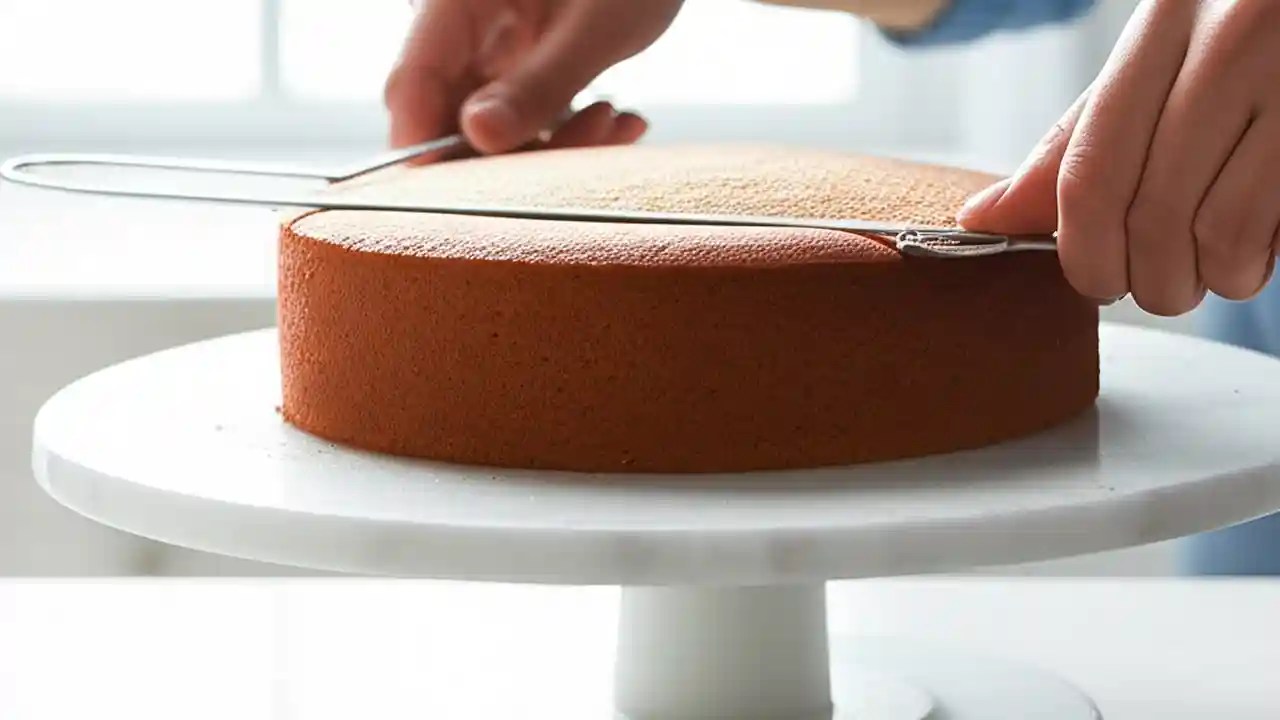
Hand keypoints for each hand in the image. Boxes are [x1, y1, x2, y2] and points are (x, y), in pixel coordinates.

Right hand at [385, 0, 683, 155]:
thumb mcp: (595, 26)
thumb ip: (539, 83)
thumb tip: (479, 135)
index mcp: (457, 0)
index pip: (413, 83)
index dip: (424, 145)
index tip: (460, 196)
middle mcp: (465, 28)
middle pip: (453, 118)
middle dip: (516, 154)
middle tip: (589, 140)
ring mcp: (495, 49)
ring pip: (497, 129)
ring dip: (556, 145)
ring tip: (617, 122)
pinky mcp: (525, 65)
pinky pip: (531, 118)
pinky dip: (573, 131)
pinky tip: (623, 121)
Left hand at [957, 0, 1279, 315]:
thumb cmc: (1250, 35)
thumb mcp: (1161, 63)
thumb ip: (1080, 139)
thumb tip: (985, 218)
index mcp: (1168, 18)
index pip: (1090, 164)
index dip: (1079, 248)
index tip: (1089, 279)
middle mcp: (1232, 38)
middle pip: (1148, 210)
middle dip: (1143, 279)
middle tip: (1154, 286)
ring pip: (1213, 232)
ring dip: (1204, 280)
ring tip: (1210, 269)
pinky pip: (1267, 229)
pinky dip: (1252, 267)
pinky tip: (1255, 251)